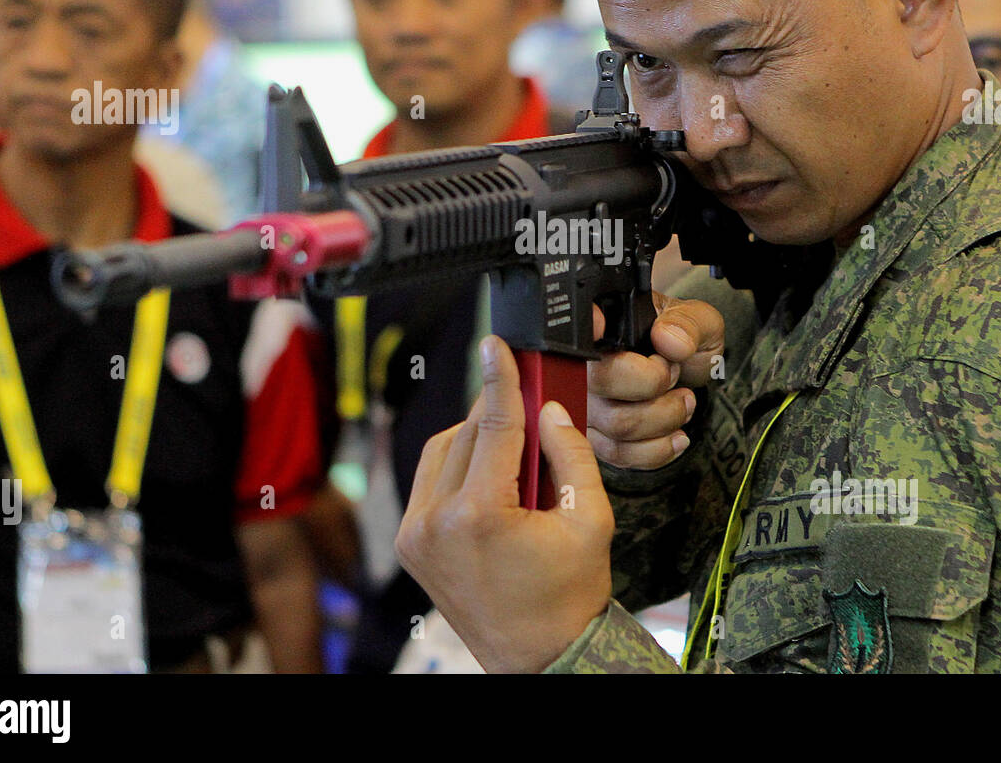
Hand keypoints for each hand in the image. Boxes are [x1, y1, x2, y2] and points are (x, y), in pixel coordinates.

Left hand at [395, 336, 613, 673]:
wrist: (541, 655)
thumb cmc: (569, 594)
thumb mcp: (591, 519)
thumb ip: (570, 454)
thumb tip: (548, 410)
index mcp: (480, 515)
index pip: (493, 425)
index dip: (501, 378)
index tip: (497, 344)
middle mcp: (435, 522)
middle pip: (466, 433)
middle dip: (499, 416)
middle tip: (534, 411)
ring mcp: (415, 534)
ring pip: (440, 451)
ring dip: (475, 439)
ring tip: (515, 456)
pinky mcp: (409, 543)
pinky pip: (429, 480)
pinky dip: (456, 466)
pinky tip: (490, 477)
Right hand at [587, 292, 723, 469]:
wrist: (685, 370)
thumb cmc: (682, 342)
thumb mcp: (697, 321)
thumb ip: (687, 324)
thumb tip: (668, 339)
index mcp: (603, 322)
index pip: (580, 324)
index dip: (587, 325)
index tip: (600, 322)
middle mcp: (581, 363)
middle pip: (602, 382)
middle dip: (654, 385)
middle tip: (674, 376)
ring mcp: (583, 403)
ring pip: (616, 425)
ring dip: (664, 419)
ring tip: (683, 403)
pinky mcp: (594, 437)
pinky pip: (618, 454)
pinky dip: (656, 450)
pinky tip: (674, 436)